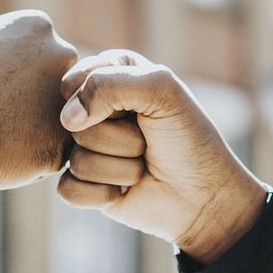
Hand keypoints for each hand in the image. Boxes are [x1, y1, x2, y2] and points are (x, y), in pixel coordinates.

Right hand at [0, 10, 76, 192]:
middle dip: (34, 97)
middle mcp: (63, 56)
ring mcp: (68, 101)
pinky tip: (1, 156)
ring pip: (59, 118)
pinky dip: (31, 157)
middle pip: (57, 80)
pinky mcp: (63, 145)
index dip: (14, 71)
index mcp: (36, 26)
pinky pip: (51, 152)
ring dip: (37, 127)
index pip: (40, 49)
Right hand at [57, 51, 265, 265]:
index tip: (141, 107)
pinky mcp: (83, 185)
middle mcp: (93, 110)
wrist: (205, 197)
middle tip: (147, 140)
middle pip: (73, 122)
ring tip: (143, 165)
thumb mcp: (161, 90)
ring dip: (120, 167)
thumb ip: (108, 84)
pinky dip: (103, 192)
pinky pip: (69, 189)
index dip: (107, 98)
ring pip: (75, 158)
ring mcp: (85, 148)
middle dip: (120, 137)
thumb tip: (67, 119)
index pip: (76, 80)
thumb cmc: (188, 139)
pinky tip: (126, 191)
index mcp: (110, 75)